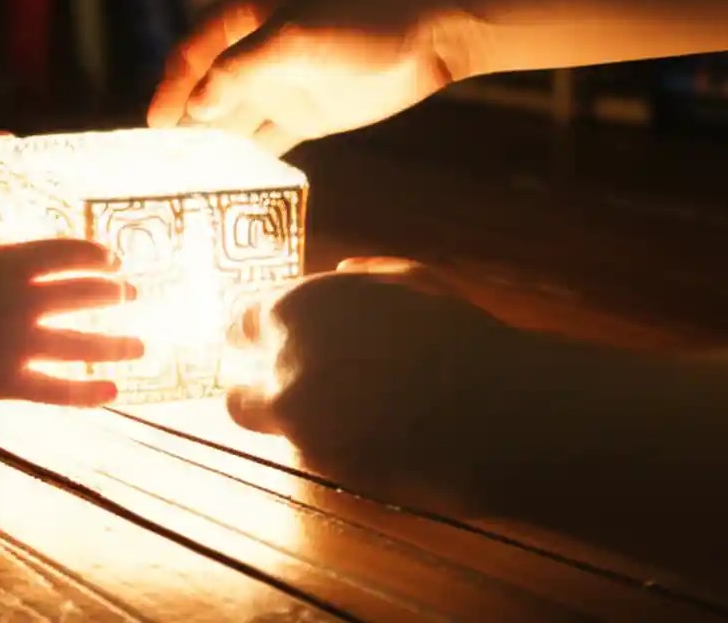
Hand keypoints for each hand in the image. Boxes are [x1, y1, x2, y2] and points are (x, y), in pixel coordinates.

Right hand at [0, 171, 144, 406]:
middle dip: (116, 295)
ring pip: (83, 345)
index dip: (100, 256)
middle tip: (131, 295)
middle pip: (86, 295)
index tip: (115, 261)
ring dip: (119, 345)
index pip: (70, 254)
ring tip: (142, 345)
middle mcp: (19, 303)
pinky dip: (89, 392)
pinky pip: (59, 389)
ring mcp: (16, 345)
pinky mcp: (8, 383)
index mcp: (6, 264)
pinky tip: (114, 390)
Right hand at [149, 0, 455, 154]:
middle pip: (203, 92)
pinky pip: (265, 141)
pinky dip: (248, 160)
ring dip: (212, 147)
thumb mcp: (294, 38)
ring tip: (189, 182)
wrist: (433, 28)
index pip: (190, 56)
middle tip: (162, 166)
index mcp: (241, 17)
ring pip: (231, 120)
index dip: (170, 89)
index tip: (154, 129)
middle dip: (182, 125)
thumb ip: (240, 72)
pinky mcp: (304, 114)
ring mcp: (278, 84)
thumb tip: (193, 109)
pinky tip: (231, 184)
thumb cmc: (363, 15)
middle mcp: (252, 52)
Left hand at [228, 258, 545, 510]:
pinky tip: (362, 439)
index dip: (262, 335)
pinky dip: (321, 443)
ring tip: (327, 417)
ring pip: (256, 417)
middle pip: (237, 377)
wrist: (489, 411)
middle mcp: (283, 358)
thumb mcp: (410, 282)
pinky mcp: (314, 458)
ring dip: (281, 417)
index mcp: (300, 306)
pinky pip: (301, 448)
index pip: (246, 322)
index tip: (273, 346)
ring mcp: (294, 413)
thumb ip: (363, 277)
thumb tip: (341, 269)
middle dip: (255, 382)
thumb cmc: (458, 336)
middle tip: (286, 390)